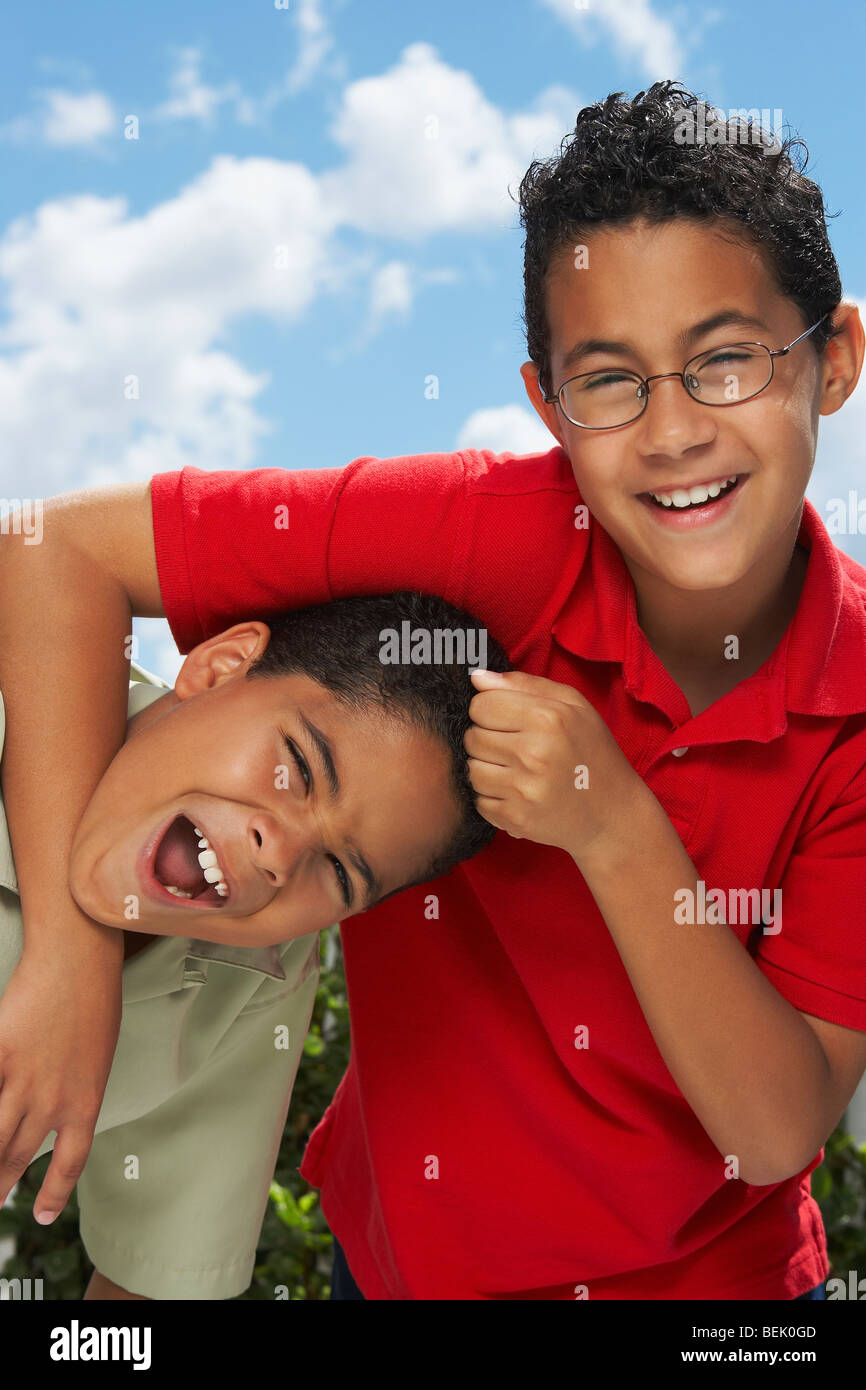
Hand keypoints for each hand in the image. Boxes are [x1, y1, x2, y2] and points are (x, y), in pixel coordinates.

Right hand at [0, 944, 121, 1220]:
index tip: (43, 1216)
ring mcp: (20, 1078)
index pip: (69, 1162)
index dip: (53, 1193)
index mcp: (85, 1101)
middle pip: (17, 1156)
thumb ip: (75, 1092)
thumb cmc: (94, 1001)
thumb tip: (56, 1117)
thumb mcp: (97, 1058)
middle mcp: (51, 1099)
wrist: (78, 961)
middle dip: (0, 1185)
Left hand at [465, 668, 642, 858]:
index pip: (480, 705)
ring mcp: (524, 789)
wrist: (612, 813)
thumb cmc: (592, 752)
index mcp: (548, 718)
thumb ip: (525, 685)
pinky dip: (492, 797)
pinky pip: (479, 800)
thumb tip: (477, 678)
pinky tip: (516, 793)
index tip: (506, 719)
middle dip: (487, 739)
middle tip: (514, 747)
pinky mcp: (516, 818)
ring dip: (487, 769)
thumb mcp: (573, 706)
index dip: (490, 710)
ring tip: (514, 770)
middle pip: (472, 737)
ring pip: (471, 770)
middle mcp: (534, 753)